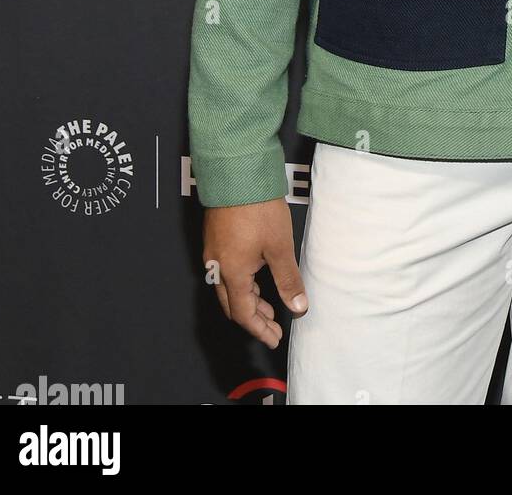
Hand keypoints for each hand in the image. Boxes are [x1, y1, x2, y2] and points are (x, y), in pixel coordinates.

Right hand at [202, 197, 308, 348]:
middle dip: (253, 318)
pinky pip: (224, 272)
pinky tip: (255, 277)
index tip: (275, 337)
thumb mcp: (279, 247)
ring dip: (247, 301)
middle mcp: (217, 267)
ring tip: (268, 305)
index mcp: (232, 274)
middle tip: (273, 325)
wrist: (237, 174)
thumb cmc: (258, 208)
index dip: (261, 329)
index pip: (244, 314)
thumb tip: (298, 307)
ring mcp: (213, 252)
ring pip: (226, 289)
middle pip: (232, 305)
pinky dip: (241, 283)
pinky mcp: (215, 238)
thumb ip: (288, 280)